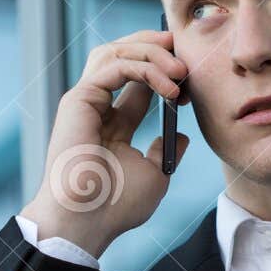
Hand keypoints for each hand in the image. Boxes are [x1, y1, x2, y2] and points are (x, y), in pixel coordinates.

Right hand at [21, 30, 192, 257]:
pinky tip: (169, 87)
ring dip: (151, 53)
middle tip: (185, 51)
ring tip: (181, 68)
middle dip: (155, 48)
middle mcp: (97, 107)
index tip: (192, 81)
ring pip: (115, 52)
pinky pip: (114, 66)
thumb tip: (183, 137)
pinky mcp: (79, 99)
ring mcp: (86, 101)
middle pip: (122, 56)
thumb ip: (166, 151)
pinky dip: (145, 69)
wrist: (88, 222)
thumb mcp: (155, 175)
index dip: (166, 72)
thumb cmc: (116, 206)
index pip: (137, 80)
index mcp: (112, 123)